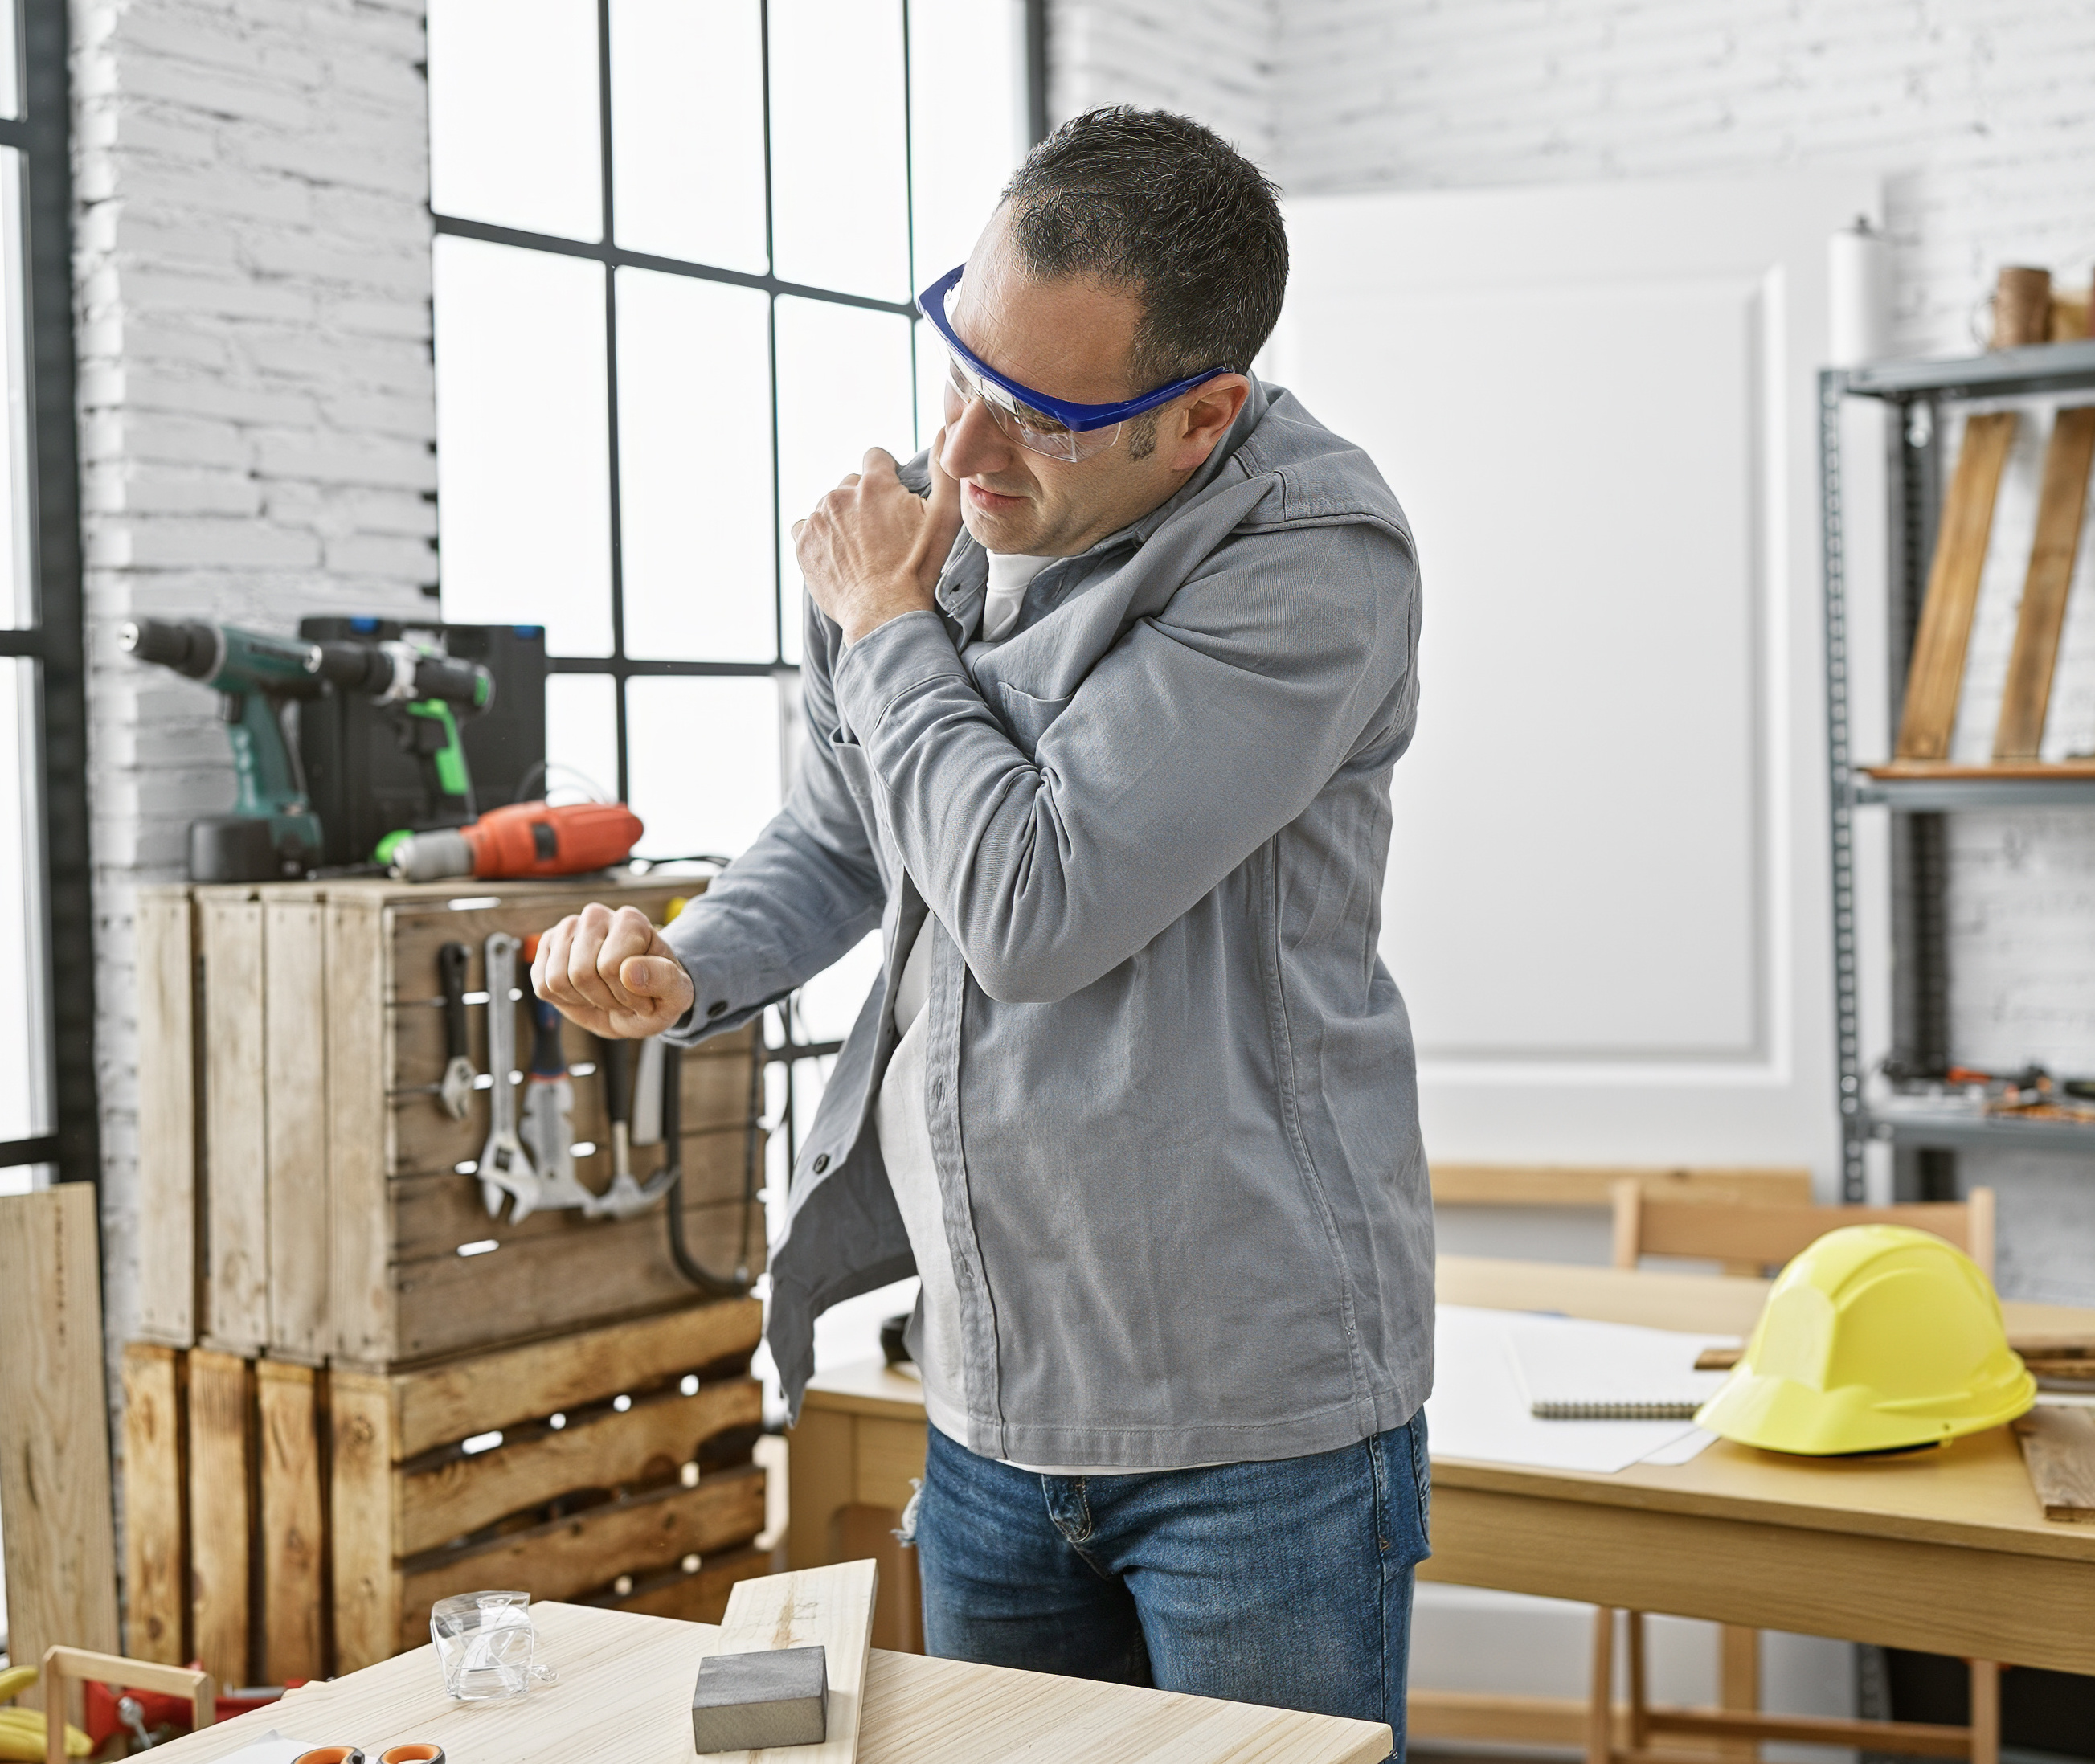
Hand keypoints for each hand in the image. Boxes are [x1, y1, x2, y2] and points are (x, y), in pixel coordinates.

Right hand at [531, 903, 694, 1038]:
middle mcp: (597, 915)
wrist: (636, 1002)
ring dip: (584, 1000)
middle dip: (604, 999)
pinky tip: (583, 993)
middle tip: (622, 999)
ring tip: (604, 995)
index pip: (611, 966)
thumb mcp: (677, 995)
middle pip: (581, 973)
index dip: (627, 995)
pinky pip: (542, 984)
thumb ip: (664, 979)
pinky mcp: (547, 946)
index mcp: (632, 920)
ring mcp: (568, 928)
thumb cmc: (657, 995)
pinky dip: (564, 1000)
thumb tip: (629, 972)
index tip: (644, 998)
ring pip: (558, 979)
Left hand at [793, 433, 961, 644]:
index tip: (893, 501)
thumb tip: (945, 431)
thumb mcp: (944, 518)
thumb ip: (945, 471)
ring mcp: (818, 518)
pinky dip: (819, 537)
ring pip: (830, 506)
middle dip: (865, 501)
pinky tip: (838, 555)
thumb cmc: (918, 569)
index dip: (887, 476)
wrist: (884, 614)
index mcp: (874, 483)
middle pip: (852, 484)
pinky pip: (807, 527)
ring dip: (843, 519)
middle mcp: (840, 493)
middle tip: (880, 533)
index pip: (875, 457)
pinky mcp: (803, 543)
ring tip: (860, 549)